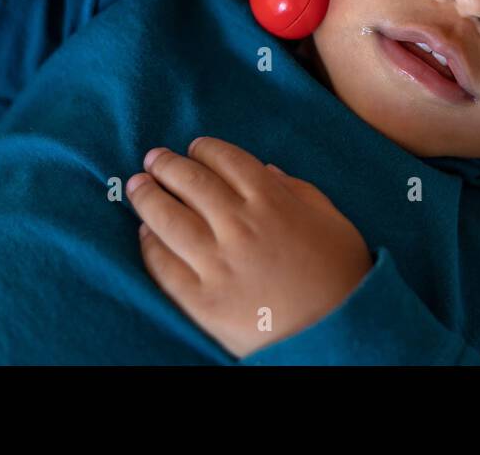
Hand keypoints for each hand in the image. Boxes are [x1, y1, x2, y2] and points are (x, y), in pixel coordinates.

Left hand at [127, 138, 373, 358]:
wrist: (339, 332)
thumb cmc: (342, 274)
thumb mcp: (331, 219)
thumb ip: (297, 190)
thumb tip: (265, 170)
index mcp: (272, 200)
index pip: (226, 160)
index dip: (204, 150)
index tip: (193, 148)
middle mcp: (238, 225)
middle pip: (190, 182)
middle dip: (167, 165)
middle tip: (153, 159)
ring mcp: (216, 263)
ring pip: (168, 218)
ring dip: (147, 197)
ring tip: (136, 186)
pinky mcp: (201, 299)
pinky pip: (164, 266)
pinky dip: (150, 245)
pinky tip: (144, 233)